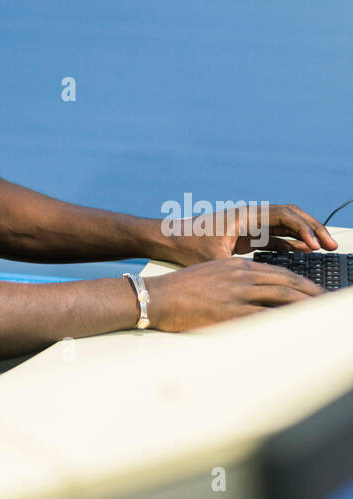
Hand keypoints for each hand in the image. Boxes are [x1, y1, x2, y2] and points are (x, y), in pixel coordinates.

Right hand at [146, 257, 324, 332]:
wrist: (158, 296)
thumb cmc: (181, 289)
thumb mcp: (212, 275)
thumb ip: (236, 281)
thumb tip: (255, 295)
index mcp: (237, 266)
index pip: (279, 271)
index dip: (302, 281)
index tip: (315, 290)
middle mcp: (240, 276)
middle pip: (286, 282)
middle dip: (311, 292)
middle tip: (328, 301)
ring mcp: (236, 293)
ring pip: (281, 296)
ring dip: (306, 304)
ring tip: (321, 312)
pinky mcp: (229, 312)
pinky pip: (264, 316)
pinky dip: (283, 319)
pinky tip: (296, 326)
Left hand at [157, 202, 337, 266]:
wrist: (168, 239)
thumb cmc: (187, 246)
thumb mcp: (216, 261)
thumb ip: (240, 271)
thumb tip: (262, 283)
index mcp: (245, 215)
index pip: (284, 215)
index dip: (304, 228)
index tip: (316, 244)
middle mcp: (250, 216)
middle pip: (290, 215)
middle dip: (312, 228)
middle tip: (330, 243)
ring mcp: (249, 225)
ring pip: (285, 224)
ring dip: (304, 235)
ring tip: (323, 248)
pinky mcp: (246, 236)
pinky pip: (275, 236)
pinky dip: (291, 243)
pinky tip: (304, 253)